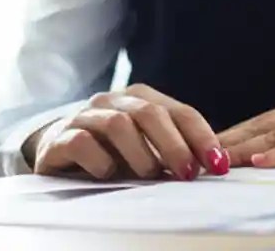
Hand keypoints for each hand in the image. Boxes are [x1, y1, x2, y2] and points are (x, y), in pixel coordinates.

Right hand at [30, 84, 229, 180]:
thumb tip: (215, 165)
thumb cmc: (110, 151)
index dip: (202, 137)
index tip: (218, 164)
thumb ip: (174, 150)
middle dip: (174, 144)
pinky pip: (82, 143)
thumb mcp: (145, 147)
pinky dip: (100, 160)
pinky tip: (108, 175)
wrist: (56, 149)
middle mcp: (111, 101)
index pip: (179, 111)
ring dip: (140, 153)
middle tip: (187, 173)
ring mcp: (83, 117)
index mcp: (139, 99)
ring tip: (149, 176)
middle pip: (149, 113)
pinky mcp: (59, 139)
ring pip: (117, 124)